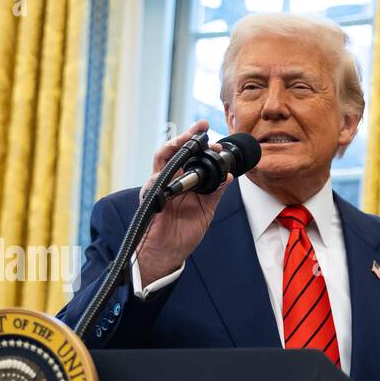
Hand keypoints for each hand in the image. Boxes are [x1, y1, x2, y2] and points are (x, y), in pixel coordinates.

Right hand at [135, 120, 233, 284]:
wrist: (168, 253)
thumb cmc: (183, 234)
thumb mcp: (206, 210)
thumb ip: (215, 192)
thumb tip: (229, 175)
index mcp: (185, 182)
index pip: (191, 157)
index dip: (202, 145)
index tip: (217, 141)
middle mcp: (171, 179)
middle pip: (176, 150)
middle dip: (188, 136)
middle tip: (202, 126)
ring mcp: (159, 186)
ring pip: (163, 157)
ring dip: (175, 145)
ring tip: (188, 138)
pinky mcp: (150, 196)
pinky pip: (154, 180)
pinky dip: (164, 172)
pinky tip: (175, 165)